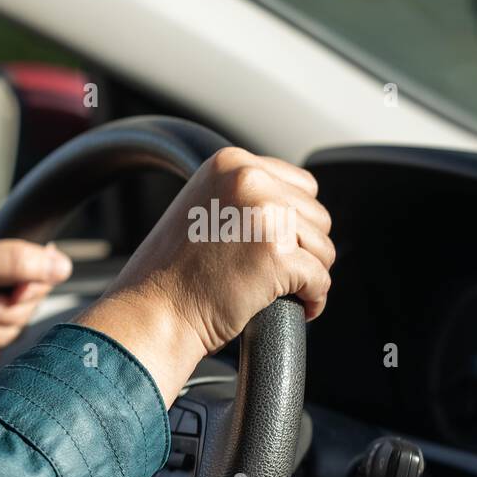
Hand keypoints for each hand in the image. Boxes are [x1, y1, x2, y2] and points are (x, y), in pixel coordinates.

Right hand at [77, 147, 333, 404]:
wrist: (152, 313)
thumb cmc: (171, 274)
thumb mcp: (203, 208)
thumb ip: (244, 196)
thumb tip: (294, 205)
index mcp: (231, 163)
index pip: (301, 185)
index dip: (296, 222)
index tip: (280, 247)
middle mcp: (250, 179)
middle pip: (317, 215)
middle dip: (304, 249)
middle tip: (276, 273)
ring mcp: (266, 216)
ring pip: (324, 247)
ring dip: (310, 274)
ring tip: (281, 289)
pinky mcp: (277, 256)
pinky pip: (321, 280)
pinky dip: (314, 299)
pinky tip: (298, 307)